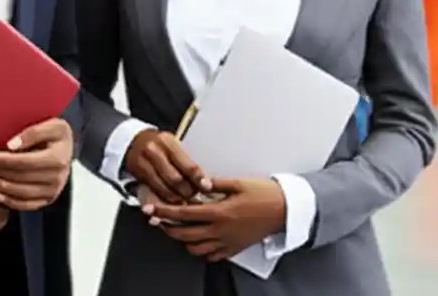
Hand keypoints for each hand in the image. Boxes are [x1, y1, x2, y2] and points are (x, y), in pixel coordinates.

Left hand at [0, 118, 73, 210]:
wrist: (68, 149)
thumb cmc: (56, 134)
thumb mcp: (52, 125)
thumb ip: (33, 133)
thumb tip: (11, 146)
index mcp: (57, 159)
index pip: (23, 162)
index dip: (1, 160)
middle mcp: (57, 179)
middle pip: (20, 178)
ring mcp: (53, 192)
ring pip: (21, 193)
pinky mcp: (48, 200)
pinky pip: (26, 205)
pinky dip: (9, 201)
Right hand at [123, 129, 212, 203]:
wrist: (131, 141)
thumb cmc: (157, 144)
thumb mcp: (172, 145)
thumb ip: (185, 161)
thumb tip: (204, 181)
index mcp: (167, 142)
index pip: (186, 164)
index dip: (198, 178)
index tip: (207, 187)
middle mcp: (153, 152)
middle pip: (175, 179)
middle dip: (188, 192)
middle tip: (196, 197)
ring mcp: (142, 163)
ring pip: (164, 189)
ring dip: (177, 198)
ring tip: (186, 201)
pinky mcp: (136, 175)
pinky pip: (152, 193)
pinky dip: (164, 200)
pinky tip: (171, 203)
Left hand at [143, 177, 286, 261]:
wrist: (286, 210)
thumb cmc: (265, 195)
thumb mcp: (239, 183)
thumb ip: (216, 183)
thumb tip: (200, 183)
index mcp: (219, 212)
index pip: (183, 214)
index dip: (164, 212)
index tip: (151, 209)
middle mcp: (221, 230)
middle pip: (184, 234)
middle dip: (167, 228)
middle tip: (158, 220)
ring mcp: (228, 242)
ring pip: (196, 249)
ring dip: (183, 240)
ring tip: (178, 229)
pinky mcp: (234, 248)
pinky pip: (212, 256)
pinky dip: (201, 249)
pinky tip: (199, 239)